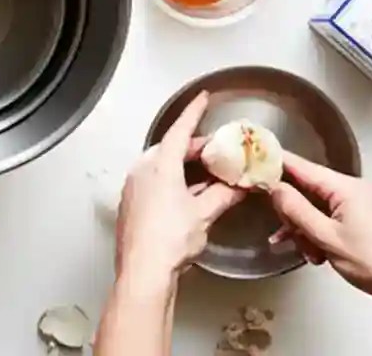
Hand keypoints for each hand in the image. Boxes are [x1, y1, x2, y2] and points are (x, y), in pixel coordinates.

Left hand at [115, 92, 245, 288]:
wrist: (143, 272)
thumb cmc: (169, 240)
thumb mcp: (205, 213)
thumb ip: (224, 195)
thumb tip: (239, 187)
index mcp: (159, 165)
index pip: (180, 130)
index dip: (194, 112)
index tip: (202, 98)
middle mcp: (142, 171)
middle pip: (172, 149)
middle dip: (196, 148)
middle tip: (217, 150)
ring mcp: (134, 187)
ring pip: (163, 167)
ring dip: (186, 167)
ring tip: (210, 174)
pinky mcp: (132, 204)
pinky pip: (155, 183)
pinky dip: (174, 182)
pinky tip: (191, 196)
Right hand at [269, 152, 371, 306]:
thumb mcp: (327, 238)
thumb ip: (297, 211)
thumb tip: (274, 187)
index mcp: (345, 188)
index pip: (302, 167)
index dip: (276, 164)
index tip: (253, 161)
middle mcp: (355, 190)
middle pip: (310, 191)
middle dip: (294, 213)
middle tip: (285, 236)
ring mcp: (363, 205)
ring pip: (320, 209)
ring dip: (308, 229)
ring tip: (310, 254)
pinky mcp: (368, 220)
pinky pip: (334, 219)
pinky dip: (322, 233)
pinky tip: (318, 254)